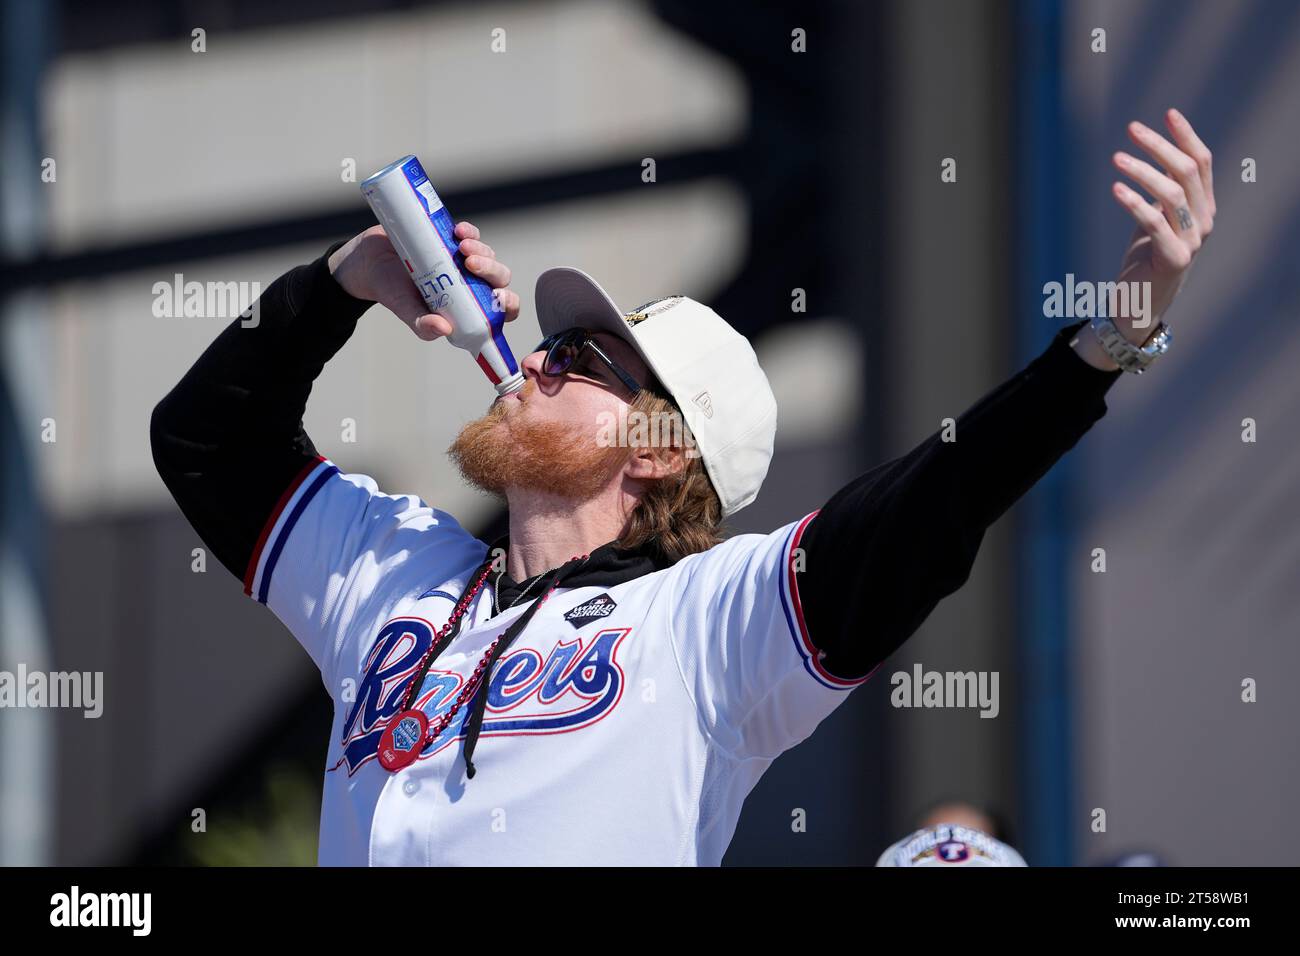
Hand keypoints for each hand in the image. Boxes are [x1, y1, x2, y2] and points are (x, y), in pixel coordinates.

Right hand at [327, 221, 520, 340]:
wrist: (368, 261)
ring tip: (461, 246)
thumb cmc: (391, 291)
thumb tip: (444, 329)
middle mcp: (469, 283)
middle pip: (498, 278)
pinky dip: (470, 232)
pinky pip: (471, 234)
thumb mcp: (405, 310)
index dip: (508, 304)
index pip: (500, 309)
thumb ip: (422, 324)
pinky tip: (458, 230)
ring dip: (482, 250)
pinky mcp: (451, 238)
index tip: (500, 297)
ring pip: (488, 255)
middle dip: (492, 270)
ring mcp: (462, 260)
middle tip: (471, 265)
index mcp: (466, 306)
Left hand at [1109, 108, 1215, 333]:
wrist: (1139, 304)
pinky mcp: (1173, 258)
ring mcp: (1192, 240)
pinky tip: (1115, 188)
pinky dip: (1134, 202)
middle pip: (1187, 172)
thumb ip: (1161, 191)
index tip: (1167, 113)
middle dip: (1159, 146)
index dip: (1185, 136)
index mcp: (1202, 206)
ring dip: (1142, 171)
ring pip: (1172, 193)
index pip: (1201, 163)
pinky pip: (1155, 222)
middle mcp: (1203, 220)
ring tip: (1115, 158)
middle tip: (1131, 129)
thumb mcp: (1155, 217)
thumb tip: (1155, 154)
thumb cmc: (1146, 258)